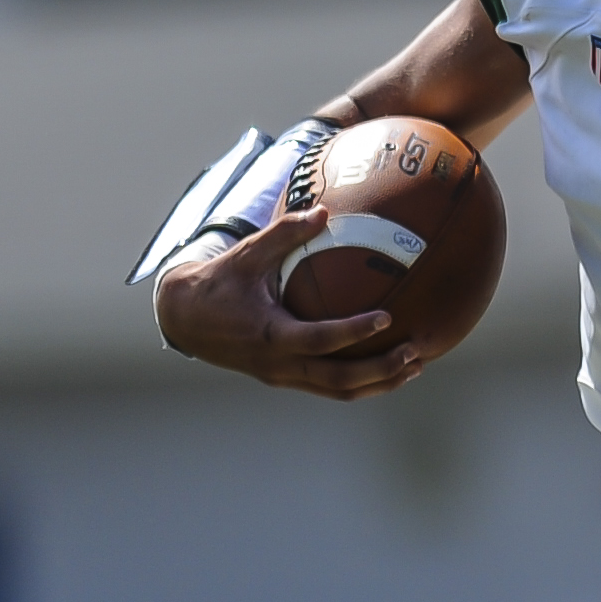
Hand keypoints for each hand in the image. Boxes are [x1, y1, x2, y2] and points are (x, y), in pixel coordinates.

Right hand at [153, 207, 420, 399]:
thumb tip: (323, 210)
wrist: (184, 319)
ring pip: (337, 391)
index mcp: (268, 334)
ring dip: (379, 383)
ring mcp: (282, 376)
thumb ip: (284, 233)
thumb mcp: (246, 254)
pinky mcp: (285, 379)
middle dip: (380, 370)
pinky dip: (362, 384)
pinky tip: (391, 369)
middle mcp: (277, 363)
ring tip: (415, 365)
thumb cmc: (219, 281)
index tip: (387, 318)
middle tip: (416, 351)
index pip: (318, 340)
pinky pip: (329, 388)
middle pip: (337, 378)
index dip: (353, 332)